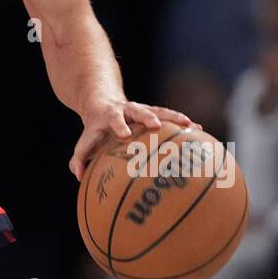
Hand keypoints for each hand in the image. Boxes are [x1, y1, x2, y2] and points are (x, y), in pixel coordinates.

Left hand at [68, 98, 200, 180]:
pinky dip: (183, 123)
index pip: (113, 120)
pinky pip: (170, 117)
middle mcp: (126, 111)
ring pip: (158, 110)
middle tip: (156, 125)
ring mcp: (141, 110)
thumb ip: (80, 158)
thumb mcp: (85, 142)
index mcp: (109, 118)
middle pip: (137, 110)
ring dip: (172, 116)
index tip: (125, 134)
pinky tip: (200, 131)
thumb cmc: (95, 131)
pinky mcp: (153, 112)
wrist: (102, 104)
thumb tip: (77, 174)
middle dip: (146, 117)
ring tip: (189, 124)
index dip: (119, 126)